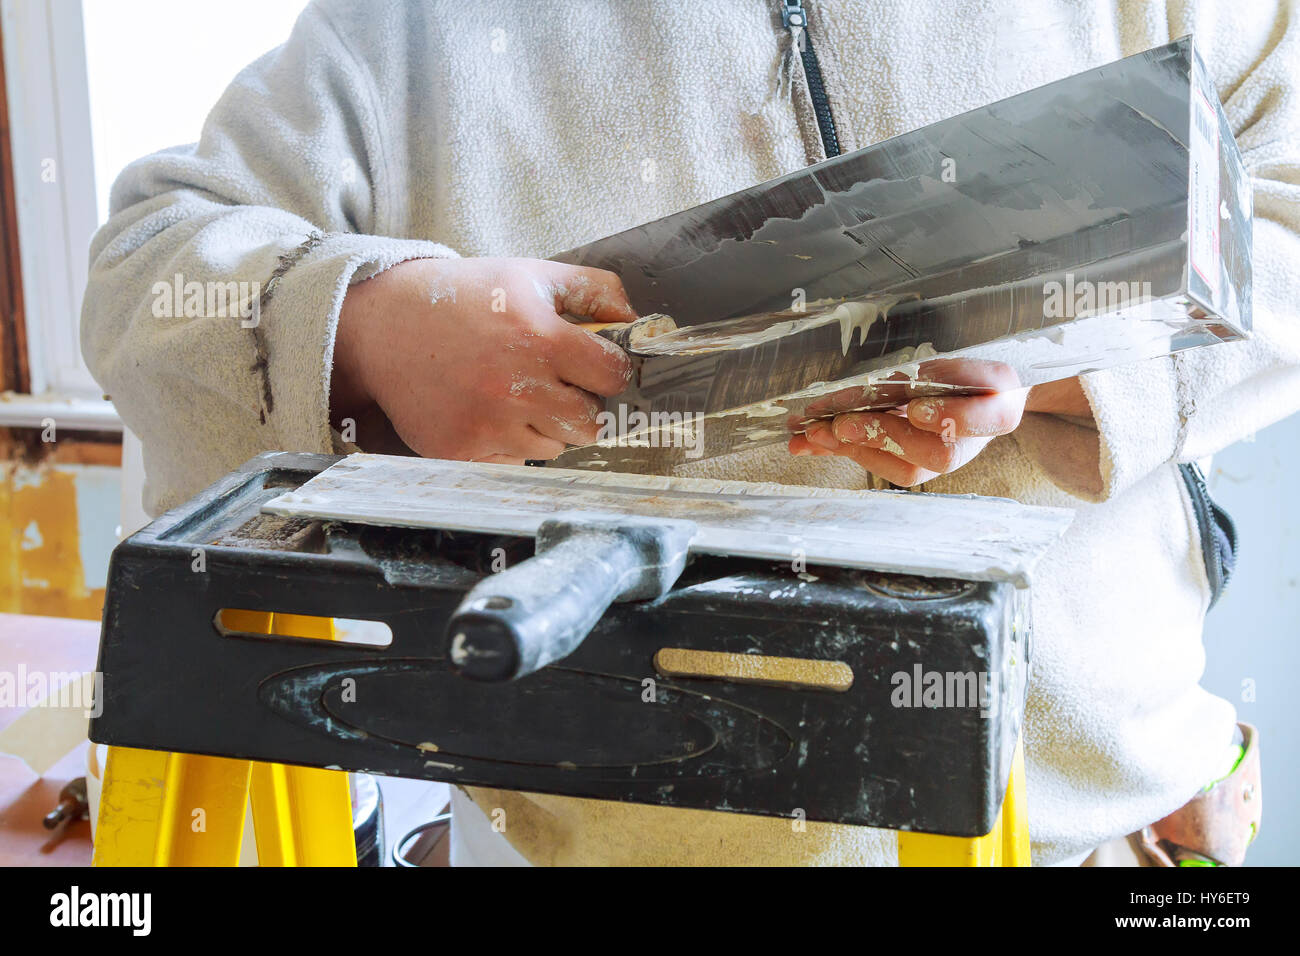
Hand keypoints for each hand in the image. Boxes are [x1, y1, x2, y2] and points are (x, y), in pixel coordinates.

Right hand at [331, 257, 635, 461]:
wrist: (384, 326)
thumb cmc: (464, 298)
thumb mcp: (531, 274)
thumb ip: (594, 289)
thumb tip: (636, 319)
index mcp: (540, 339)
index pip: (612, 376)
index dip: (609, 371)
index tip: (595, 367)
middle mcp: (517, 388)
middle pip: (591, 424)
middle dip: (582, 405)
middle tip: (555, 383)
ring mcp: (488, 425)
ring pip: (555, 447)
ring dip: (547, 426)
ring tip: (515, 393)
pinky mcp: (463, 451)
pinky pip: (516, 460)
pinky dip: (511, 441)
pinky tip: (488, 410)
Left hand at [787, 358, 1026, 485]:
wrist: (977, 395)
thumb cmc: (970, 369)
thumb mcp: (967, 356)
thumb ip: (947, 368)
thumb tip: (907, 376)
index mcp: (1000, 406)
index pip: (992, 417)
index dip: (955, 416)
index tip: (918, 405)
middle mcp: (974, 440)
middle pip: (939, 452)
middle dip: (888, 436)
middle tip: (845, 424)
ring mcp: (944, 457)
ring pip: (907, 467)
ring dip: (856, 448)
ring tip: (816, 431)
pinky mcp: (913, 465)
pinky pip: (879, 466)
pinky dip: (839, 451)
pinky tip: (804, 443)